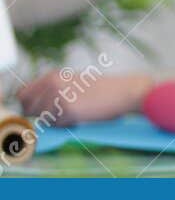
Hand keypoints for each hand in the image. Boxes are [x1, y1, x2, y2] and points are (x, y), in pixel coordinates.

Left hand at [16, 71, 154, 123]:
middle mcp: (53, 83)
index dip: (30, 105)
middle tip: (61, 113)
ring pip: (43, 118)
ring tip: (75, 111)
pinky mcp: (68, 109)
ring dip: (56, 120)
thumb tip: (30, 106)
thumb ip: (52, 90)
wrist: (125, 92)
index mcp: (53, 75)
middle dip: (41, 115)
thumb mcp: (74, 82)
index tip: (43, 110)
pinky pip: (57, 124)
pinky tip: (82, 115)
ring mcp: (59, 95)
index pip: (23, 94)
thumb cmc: (102, 90)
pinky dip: (67, 124)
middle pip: (29, 108)